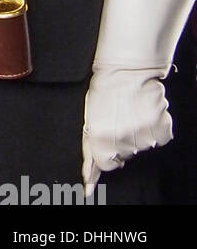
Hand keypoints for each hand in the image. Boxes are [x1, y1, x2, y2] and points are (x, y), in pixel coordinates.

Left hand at [81, 65, 172, 195]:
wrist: (125, 69)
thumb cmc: (104, 91)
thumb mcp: (89, 117)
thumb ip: (89, 147)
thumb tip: (88, 179)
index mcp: (99, 136)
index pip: (105, 164)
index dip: (105, 155)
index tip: (106, 145)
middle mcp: (122, 137)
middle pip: (124, 155)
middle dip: (120, 142)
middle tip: (118, 120)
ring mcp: (143, 133)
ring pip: (142, 147)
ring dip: (138, 135)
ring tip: (131, 114)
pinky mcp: (160, 126)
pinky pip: (159, 138)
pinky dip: (154, 129)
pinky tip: (144, 114)